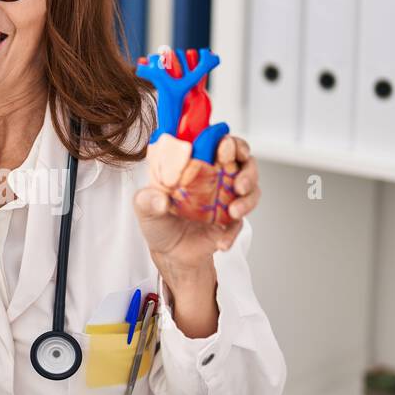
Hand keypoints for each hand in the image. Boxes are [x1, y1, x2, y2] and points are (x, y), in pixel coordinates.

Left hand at [133, 136, 259, 282]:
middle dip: (247, 169)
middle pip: (243, 161)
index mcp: (196, 164)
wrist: (170, 254)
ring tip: (234, 212)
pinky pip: (240, 224)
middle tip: (239, 182)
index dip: (227, 141)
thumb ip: (147, 200)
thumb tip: (160, 199)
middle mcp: (215, 176)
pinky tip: (222, 242)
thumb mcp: (144, 207)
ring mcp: (226, 198)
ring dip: (247, 199)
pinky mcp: (231, 221)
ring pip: (250, 190)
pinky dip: (233, 233)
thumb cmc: (158, 221)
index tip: (225, 146)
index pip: (216, 142)